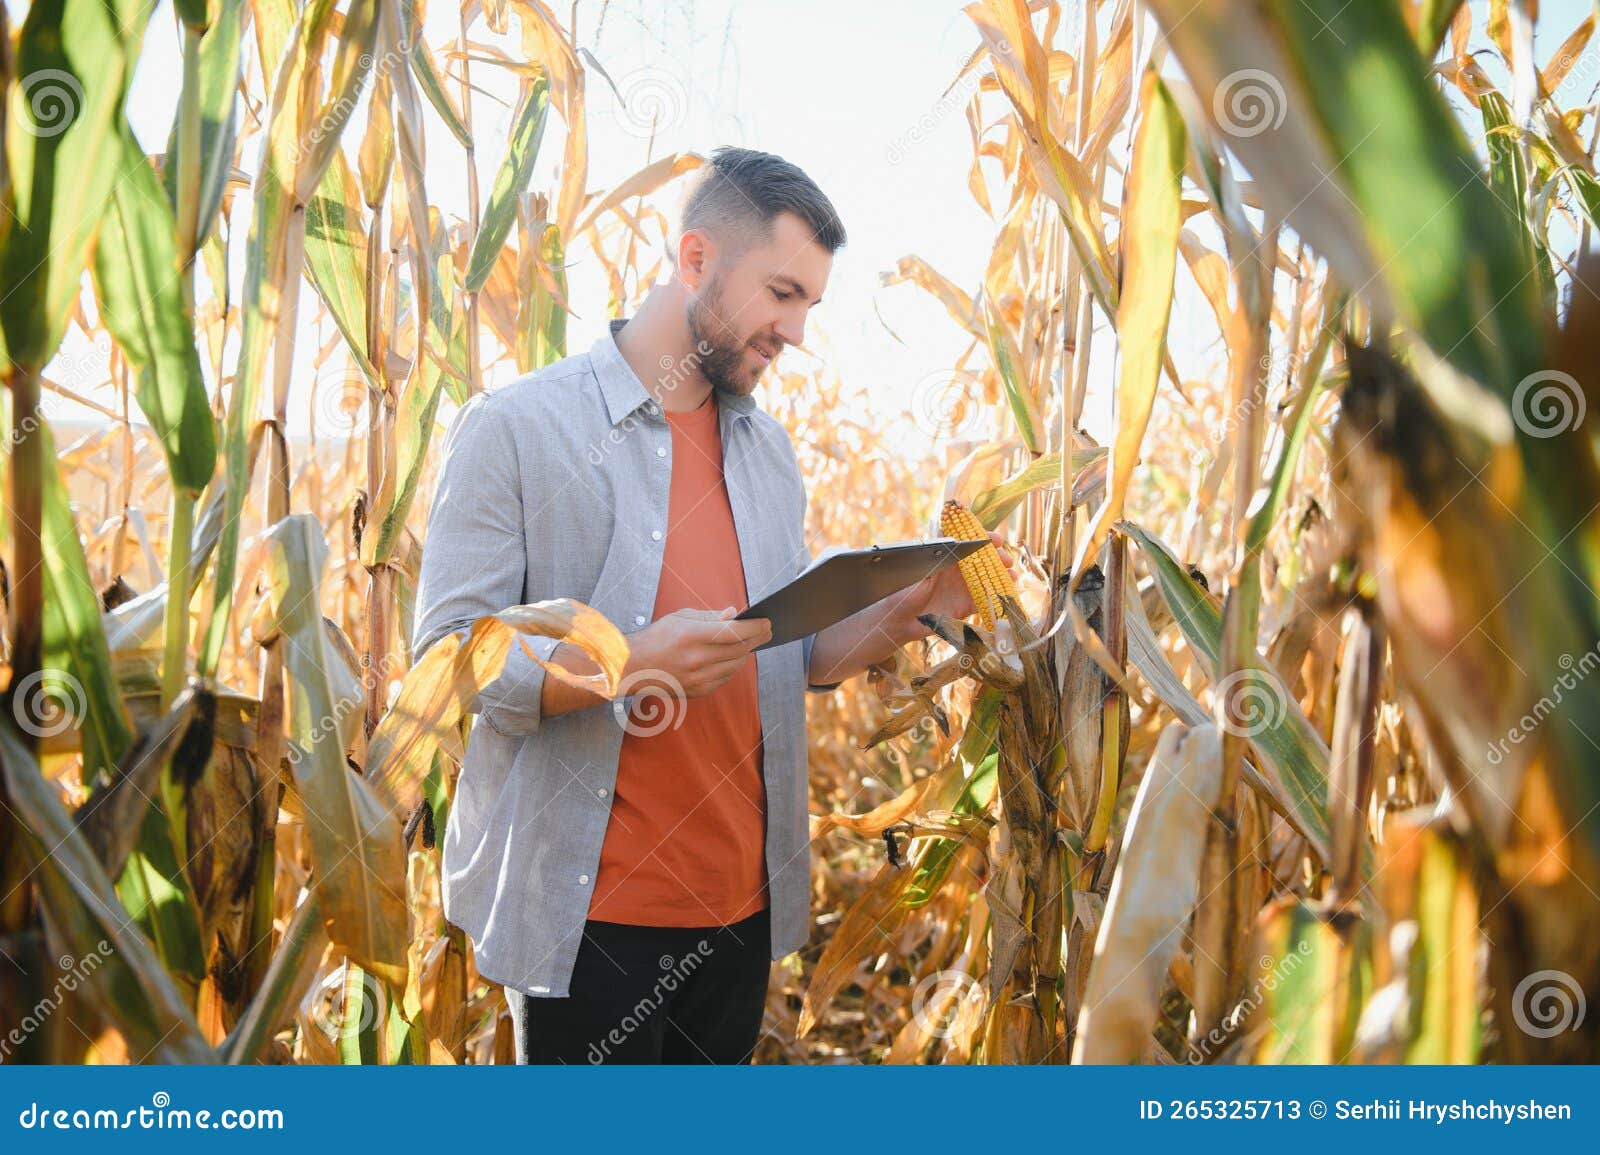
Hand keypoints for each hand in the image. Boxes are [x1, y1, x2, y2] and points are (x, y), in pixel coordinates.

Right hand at [623, 606, 771, 698]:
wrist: (633, 667)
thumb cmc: (656, 638)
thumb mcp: (681, 617)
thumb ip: (710, 616)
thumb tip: (733, 614)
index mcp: (693, 636)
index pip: (735, 632)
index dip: (755, 627)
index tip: (766, 622)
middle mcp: (698, 659)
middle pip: (740, 649)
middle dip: (756, 638)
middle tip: (766, 631)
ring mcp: (699, 678)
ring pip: (736, 665)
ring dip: (745, 653)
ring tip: (748, 642)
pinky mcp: (698, 690)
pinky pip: (725, 678)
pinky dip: (733, 667)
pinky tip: (732, 658)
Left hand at [894, 531, 1018, 633]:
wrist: (899, 619)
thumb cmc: (903, 590)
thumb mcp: (918, 570)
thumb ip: (937, 557)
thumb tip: (954, 543)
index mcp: (947, 556)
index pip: (969, 541)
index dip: (984, 538)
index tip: (996, 539)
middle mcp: (958, 569)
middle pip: (984, 558)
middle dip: (998, 557)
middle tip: (1006, 560)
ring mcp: (963, 587)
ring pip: (989, 577)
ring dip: (1002, 575)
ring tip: (1012, 576)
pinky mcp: (966, 606)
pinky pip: (986, 600)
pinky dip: (999, 597)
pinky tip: (1008, 594)